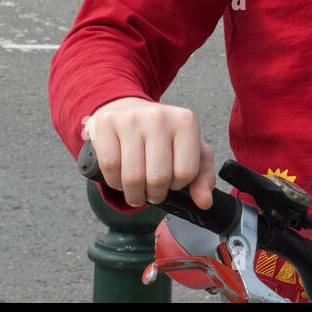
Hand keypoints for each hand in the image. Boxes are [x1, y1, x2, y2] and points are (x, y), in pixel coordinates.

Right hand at [84, 97, 215, 209]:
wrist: (128, 110)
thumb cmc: (162, 135)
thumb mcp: (190, 150)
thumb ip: (203, 177)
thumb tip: (205, 202)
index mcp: (186, 122)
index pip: (186, 173)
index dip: (177, 185)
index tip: (171, 181)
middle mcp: (159, 117)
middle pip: (158, 178)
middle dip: (154, 195)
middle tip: (151, 192)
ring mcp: (131, 119)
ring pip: (133, 177)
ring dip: (134, 194)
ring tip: (136, 190)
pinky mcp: (106, 124)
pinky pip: (110, 168)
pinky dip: (114, 182)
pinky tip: (120, 178)